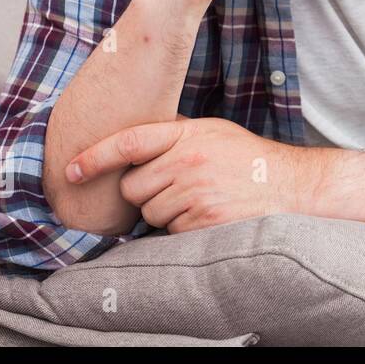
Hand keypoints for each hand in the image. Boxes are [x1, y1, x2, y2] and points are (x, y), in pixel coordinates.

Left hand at [65, 116, 327, 233]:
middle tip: (177, 189)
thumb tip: (131, 142)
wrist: (294, 186)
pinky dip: (183, 229)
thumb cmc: (251, 161)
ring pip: (149, 214)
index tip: (70, 170)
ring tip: (201, 201)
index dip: (94, 156)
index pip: (129, 141)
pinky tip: (209, 215)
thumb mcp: (214, 133)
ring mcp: (196, 190)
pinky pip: (170, 231)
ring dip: (166, 214)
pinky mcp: (203, 219)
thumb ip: (176, 134)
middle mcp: (189, 160)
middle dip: (145, 194)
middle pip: (133, 187)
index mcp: (189, 133)